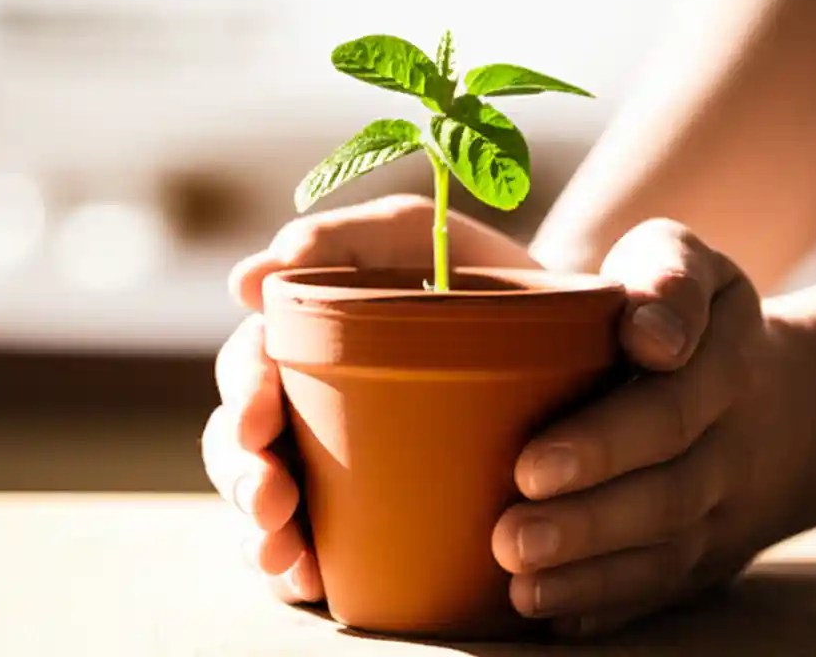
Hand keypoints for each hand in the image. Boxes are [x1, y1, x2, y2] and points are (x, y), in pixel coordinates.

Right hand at [201, 195, 535, 601]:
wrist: (573, 334)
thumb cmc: (482, 277)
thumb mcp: (416, 235)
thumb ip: (340, 237)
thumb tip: (243, 282)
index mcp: (303, 340)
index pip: (249, 365)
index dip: (242, 395)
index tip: (256, 425)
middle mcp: (306, 406)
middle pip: (242, 444)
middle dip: (242, 474)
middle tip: (270, 500)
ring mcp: (333, 465)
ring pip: (267, 504)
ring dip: (259, 531)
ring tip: (283, 552)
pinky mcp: (369, 515)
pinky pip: (315, 551)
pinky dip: (298, 569)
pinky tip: (310, 580)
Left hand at [493, 218, 802, 636]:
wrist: (784, 401)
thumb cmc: (688, 315)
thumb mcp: (685, 263)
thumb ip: (664, 274)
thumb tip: (648, 331)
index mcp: (725, 362)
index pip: (671, 406)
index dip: (605, 441)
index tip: (529, 466)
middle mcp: (731, 443)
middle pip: (666, 492)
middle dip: (585, 520)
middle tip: (508, 536)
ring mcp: (723, 507)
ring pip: (664, 551)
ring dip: (589, 572)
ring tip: (517, 578)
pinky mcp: (706, 555)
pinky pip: (663, 588)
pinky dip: (607, 605)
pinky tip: (550, 612)